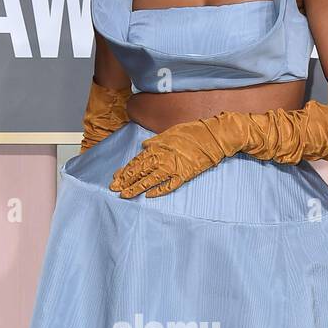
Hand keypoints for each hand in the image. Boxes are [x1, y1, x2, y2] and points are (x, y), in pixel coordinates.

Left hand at [110, 111, 253, 197]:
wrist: (213, 136)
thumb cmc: (192, 132)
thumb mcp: (170, 133)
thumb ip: (156, 142)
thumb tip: (144, 147)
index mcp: (158, 148)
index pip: (137, 161)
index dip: (125, 171)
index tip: (115, 178)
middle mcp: (163, 158)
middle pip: (140, 172)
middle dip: (126, 181)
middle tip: (114, 189)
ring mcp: (173, 168)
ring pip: (150, 180)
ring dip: (136, 188)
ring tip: (125, 195)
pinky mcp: (184, 175)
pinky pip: (169, 185)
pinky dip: (159, 190)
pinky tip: (149, 196)